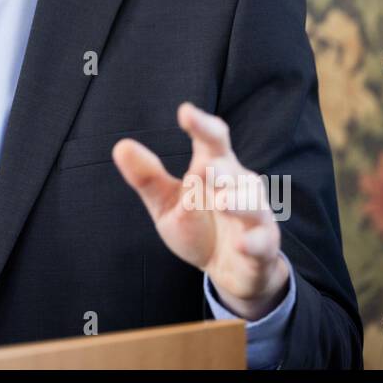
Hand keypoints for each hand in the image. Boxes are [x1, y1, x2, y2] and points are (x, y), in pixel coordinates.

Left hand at [112, 102, 289, 320]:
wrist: (227, 269)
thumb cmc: (197, 225)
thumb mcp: (166, 203)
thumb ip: (147, 177)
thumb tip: (120, 146)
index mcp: (213, 168)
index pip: (212, 139)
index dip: (201, 125)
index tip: (185, 112)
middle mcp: (238, 185)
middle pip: (234, 169)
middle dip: (222, 168)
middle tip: (206, 168)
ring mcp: (254, 214)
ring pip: (253, 203)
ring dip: (240, 203)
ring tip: (222, 203)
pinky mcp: (262, 244)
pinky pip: (262, 241)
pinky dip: (254, 242)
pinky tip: (242, 243)